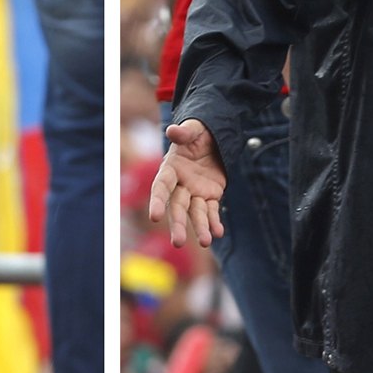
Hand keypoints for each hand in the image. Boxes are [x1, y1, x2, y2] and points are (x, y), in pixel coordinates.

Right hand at [148, 120, 227, 247]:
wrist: (212, 138)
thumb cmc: (199, 132)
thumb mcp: (194, 129)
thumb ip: (184, 133)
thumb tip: (172, 131)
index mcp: (170, 168)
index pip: (161, 187)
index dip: (157, 201)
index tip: (154, 217)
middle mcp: (180, 184)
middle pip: (177, 206)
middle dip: (178, 224)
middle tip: (177, 243)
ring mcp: (195, 192)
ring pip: (196, 213)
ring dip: (199, 228)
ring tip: (205, 242)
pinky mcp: (210, 196)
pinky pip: (212, 211)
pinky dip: (214, 222)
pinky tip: (218, 233)